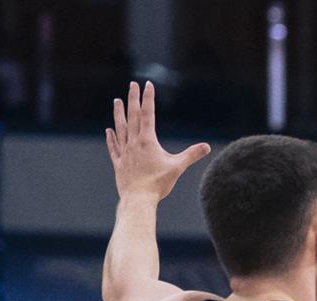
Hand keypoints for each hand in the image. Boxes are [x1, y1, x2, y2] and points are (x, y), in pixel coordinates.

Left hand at [107, 82, 208, 200]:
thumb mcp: (177, 167)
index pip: (148, 114)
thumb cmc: (158, 184)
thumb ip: (191, 155)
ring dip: (119, 113)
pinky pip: (114, 146)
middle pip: (132, 116)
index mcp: (147, 141)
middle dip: (133, 99)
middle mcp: (133, 142)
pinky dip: (111, 137)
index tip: (147, 85)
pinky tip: (109, 130)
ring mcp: (124, 152)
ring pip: (120, 128)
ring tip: (117, 101)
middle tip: (132, 85)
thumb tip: (207, 147)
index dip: (148, 99)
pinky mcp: (119, 163)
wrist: (138, 199)